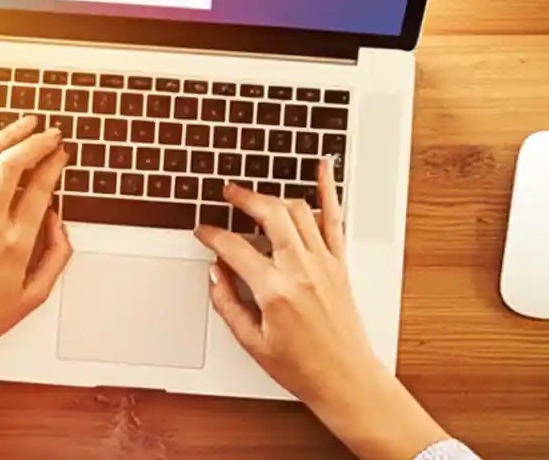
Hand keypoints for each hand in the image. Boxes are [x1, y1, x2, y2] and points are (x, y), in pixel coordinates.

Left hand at [0, 115, 71, 392]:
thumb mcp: (34, 297)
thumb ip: (57, 256)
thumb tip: (58, 222)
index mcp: (15, 244)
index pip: (40, 187)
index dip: (55, 162)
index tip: (61, 152)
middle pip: (12, 164)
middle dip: (34, 140)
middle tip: (47, 132)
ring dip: (2, 137)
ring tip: (19, 126)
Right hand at [194, 157, 447, 459]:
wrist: (346, 379)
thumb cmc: (302, 368)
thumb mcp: (251, 342)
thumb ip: (228, 303)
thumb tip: (215, 274)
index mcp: (275, 290)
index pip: (234, 248)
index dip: (212, 235)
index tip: (202, 231)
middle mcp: (302, 269)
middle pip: (269, 214)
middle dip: (244, 198)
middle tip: (228, 193)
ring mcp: (324, 263)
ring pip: (298, 210)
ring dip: (275, 196)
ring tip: (258, 194)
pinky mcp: (339, 264)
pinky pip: (334, 218)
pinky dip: (328, 190)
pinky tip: (324, 168)